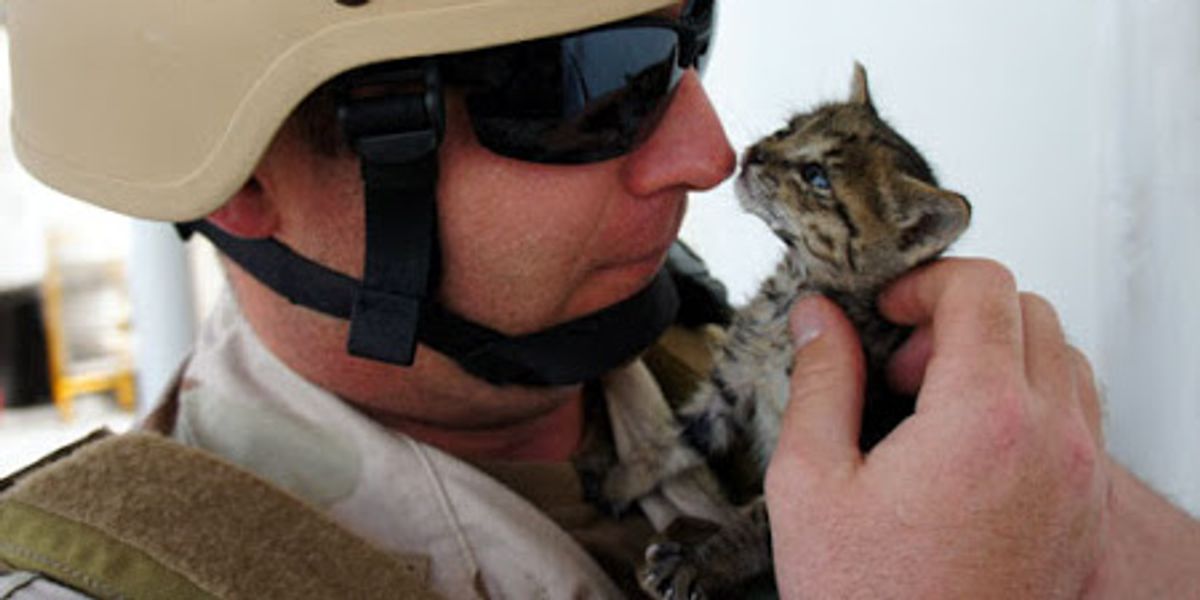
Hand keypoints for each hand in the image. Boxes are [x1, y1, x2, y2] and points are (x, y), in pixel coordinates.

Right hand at [765, 258, 1108, 597]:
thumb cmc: (871, 599)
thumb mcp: (810, 482)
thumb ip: (819, 381)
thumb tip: (818, 319)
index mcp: (985, 418)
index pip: (983, 287)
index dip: (923, 282)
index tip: (886, 311)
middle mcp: (1054, 440)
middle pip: (1030, 311)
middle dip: (960, 317)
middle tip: (903, 364)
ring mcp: (1081, 477)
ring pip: (1061, 359)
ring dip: (1000, 356)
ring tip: (935, 407)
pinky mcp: (1087, 510)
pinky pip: (1078, 415)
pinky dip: (1029, 401)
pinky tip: (968, 446)